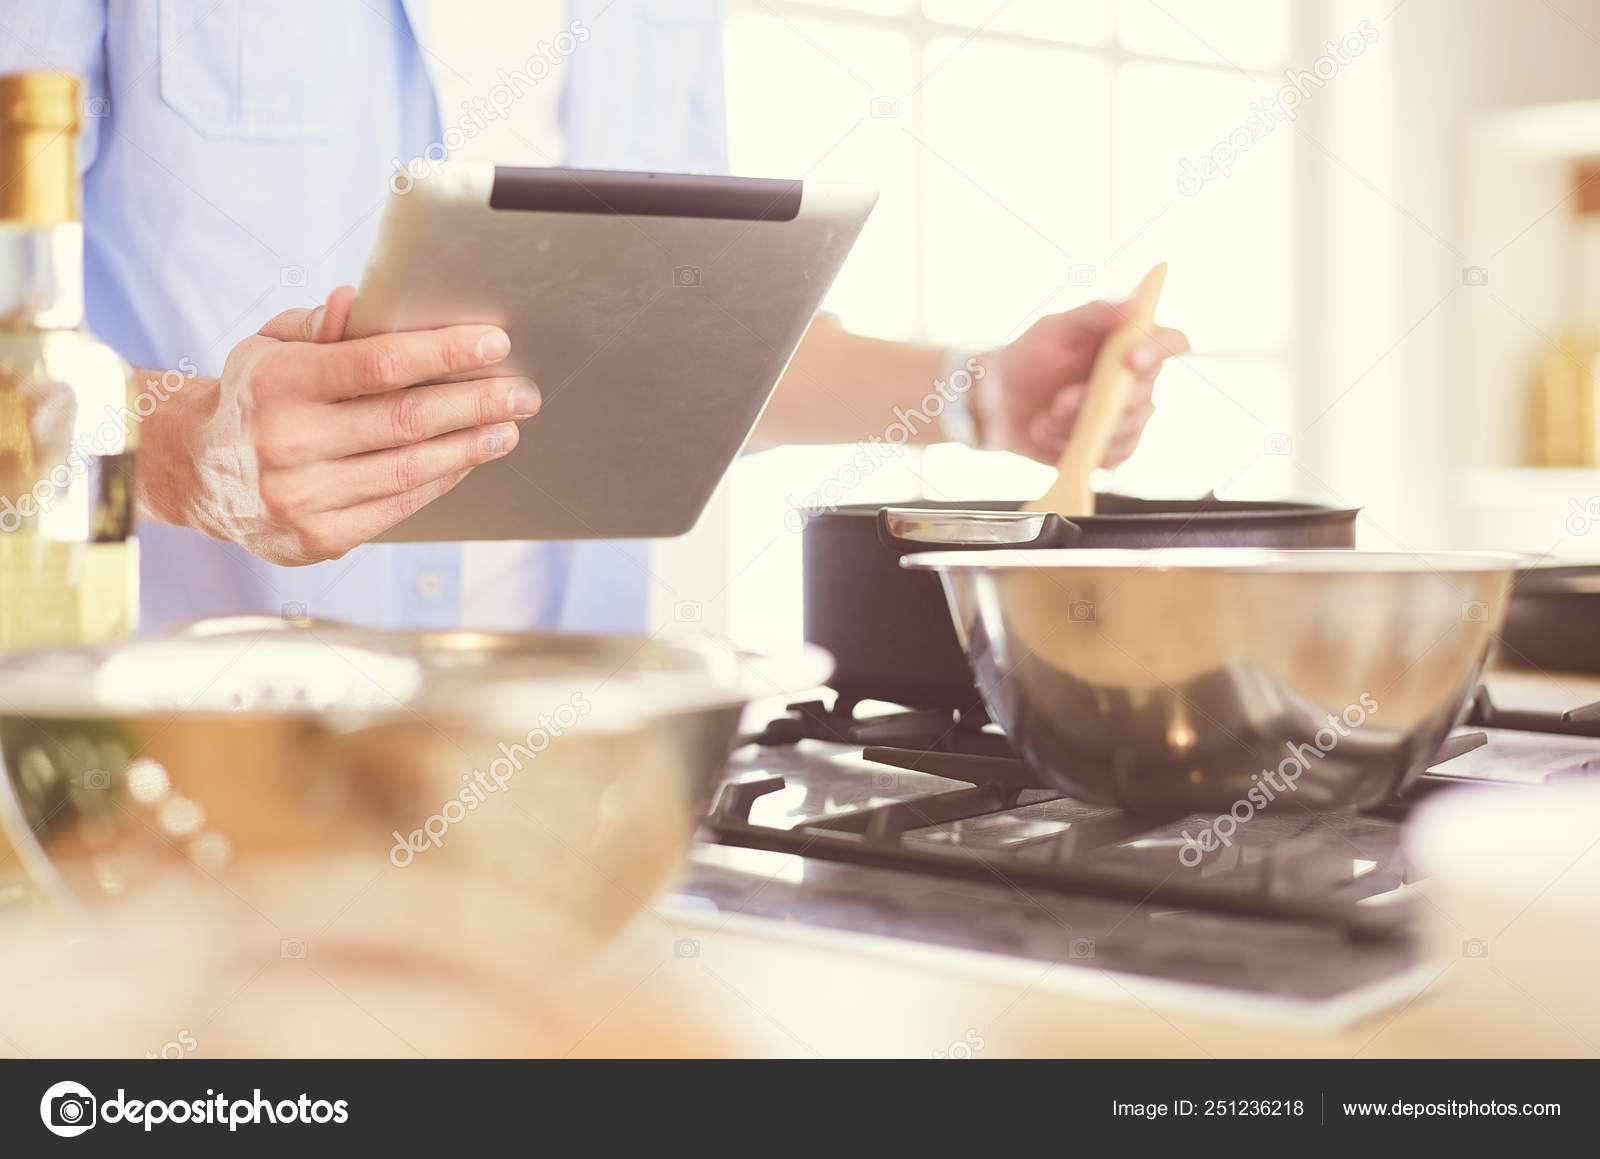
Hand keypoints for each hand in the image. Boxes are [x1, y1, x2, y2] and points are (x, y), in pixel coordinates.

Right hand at [137, 285, 540, 564]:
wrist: (199, 474)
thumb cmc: (252, 397)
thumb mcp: (269, 346)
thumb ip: (318, 324)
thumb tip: (358, 301)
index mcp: (277, 384)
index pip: (378, 365)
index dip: (444, 352)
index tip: (494, 343)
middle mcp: (288, 444)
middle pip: (408, 420)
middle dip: (477, 403)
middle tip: (522, 392)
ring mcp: (304, 498)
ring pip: (412, 469)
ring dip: (472, 446)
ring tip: (508, 427)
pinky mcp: (320, 537)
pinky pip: (401, 505)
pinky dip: (443, 479)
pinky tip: (469, 457)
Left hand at [973, 299, 1188, 465]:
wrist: (997, 407)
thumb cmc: (1025, 359)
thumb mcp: (1052, 331)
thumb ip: (1092, 315)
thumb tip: (1135, 302)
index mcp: (1127, 343)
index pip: (1170, 342)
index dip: (1159, 352)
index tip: (1131, 361)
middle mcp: (1135, 379)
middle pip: (1145, 395)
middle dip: (1096, 403)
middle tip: (1059, 403)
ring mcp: (1127, 415)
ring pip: (1127, 430)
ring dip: (1080, 428)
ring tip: (1045, 420)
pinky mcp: (1112, 446)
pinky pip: (1113, 456)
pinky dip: (1077, 449)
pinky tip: (1050, 436)